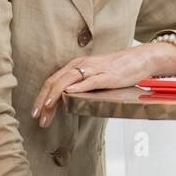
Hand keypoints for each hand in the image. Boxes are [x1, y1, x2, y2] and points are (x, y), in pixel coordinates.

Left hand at [31, 42, 175, 127]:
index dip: (41, 97)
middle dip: (43, 100)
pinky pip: (88, 81)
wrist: (139, 59)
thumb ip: (80, 85)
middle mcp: (81, 65)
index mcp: (76, 65)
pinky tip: (68, 95)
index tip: (36, 113)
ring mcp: (93, 70)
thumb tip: (66, 99)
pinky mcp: (106, 76)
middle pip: (55, 82)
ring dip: (54, 97)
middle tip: (36, 116)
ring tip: (46, 111)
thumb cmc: (118, 69)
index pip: (53, 81)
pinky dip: (77, 88)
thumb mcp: (94, 75)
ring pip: (67, 82)